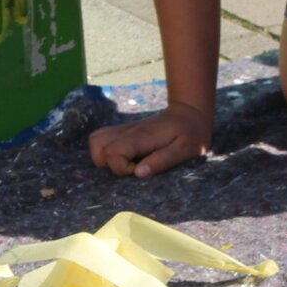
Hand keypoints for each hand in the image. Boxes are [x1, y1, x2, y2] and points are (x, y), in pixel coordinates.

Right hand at [88, 104, 212, 178]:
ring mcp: (124, 129)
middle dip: (110, 164)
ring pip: (96, 139)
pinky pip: (103, 138)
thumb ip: (162, 161)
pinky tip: (124, 158)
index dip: (121, 168)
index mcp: (142, 136)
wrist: (190, 113)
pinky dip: (105, 151)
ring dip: (103, 157)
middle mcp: (128, 131)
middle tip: (132, 168)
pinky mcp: (124, 131)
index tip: (139, 170)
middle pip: (97, 144)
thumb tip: (138, 173)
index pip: (113, 152)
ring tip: (126, 164)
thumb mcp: (185, 150)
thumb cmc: (191, 134)